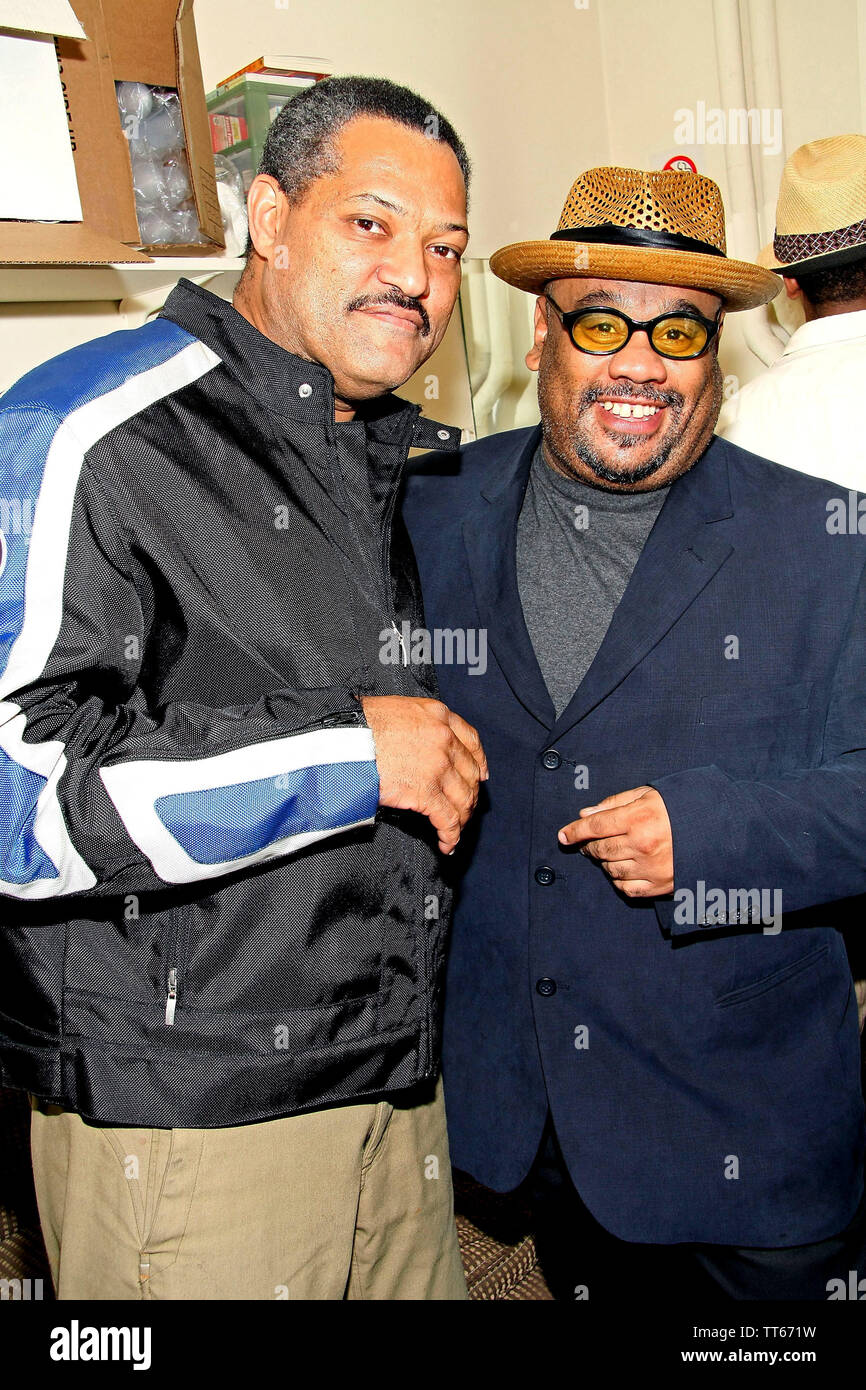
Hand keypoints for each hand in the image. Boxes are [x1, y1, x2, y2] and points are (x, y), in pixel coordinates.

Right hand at [360, 696, 487, 853]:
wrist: (343, 739)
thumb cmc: (360, 724)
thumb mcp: (397, 709)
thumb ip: (417, 723)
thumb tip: (417, 742)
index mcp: (437, 715)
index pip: (471, 740)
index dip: (478, 761)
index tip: (481, 774)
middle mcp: (444, 739)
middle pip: (470, 772)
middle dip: (469, 794)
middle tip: (464, 806)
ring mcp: (437, 766)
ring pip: (463, 798)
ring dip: (462, 817)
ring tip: (455, 828)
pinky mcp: (425, 792)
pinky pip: (448, 819)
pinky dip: (451, 835)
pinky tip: (447, 844)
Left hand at [558, 786, 673, 897]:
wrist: (721, 828)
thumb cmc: (684, 806)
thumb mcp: (650, 794)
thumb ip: (616, 803)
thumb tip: (586, 814)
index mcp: (639, 818)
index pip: (595, 826)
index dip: (575, 831)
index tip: (563, 835)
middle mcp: (642, 844)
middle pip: (600, 850)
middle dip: (589, 846)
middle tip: (589, 843)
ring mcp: (652, 867)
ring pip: (611, 870)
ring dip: (604, 862)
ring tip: (609, 854)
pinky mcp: (662, 885)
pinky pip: (628, 889)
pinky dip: (619, 881)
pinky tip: (623, 870)